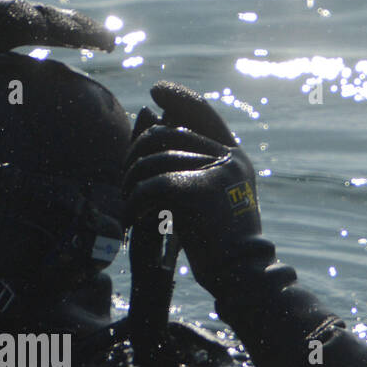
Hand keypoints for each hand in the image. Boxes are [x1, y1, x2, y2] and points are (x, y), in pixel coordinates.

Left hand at [123, 81, 262, 297]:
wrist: (241, 274)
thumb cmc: (219, 244)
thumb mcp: (206, 198)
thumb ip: (187, 166)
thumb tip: (151, 123)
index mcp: (234, 157)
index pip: (203, 113)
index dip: (179, 98)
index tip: (155, 92)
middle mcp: (230, 158)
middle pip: (166, 134)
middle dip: (136, 154)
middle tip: (125, 183)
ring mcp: (217, 170)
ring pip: (154, 159)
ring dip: (132, 184)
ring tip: (130, 207)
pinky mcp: (200, 189)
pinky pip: (151, 184)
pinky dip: (134, 204)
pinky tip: (130, 220)